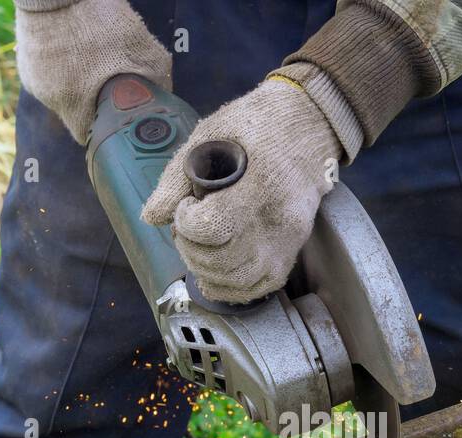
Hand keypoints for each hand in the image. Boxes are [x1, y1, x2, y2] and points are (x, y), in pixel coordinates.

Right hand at [15, 0, 171, 143]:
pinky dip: (62, 70)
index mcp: (74, 105)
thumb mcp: (142, 50)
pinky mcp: (26, 62)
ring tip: (91, 64)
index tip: (115, 122)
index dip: (104, 132)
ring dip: (77, 86)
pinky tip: (74, 52)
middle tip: (109, 86)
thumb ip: (158, 81)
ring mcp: (34, 80)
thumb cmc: (100, 19)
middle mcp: (50, 98)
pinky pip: (48, 76)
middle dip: (93, 105)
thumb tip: (165, 100)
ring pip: (61, 96)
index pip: (88, 138)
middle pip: (75, 116)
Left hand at [142, 78, 342, 303]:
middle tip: (187, 228)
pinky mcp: (292, 251)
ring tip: (199, 246)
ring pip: (238, 280)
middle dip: (190, 249)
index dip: (187, 223)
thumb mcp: (211, 133)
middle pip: (222, 260)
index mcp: (261, 185)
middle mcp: (278, 220)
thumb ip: (178, 176)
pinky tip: (214, 271)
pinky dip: (231, 287)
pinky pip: (260, 287)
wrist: (309, 128)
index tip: (186, 207)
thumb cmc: (257, 125)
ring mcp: (288, 240)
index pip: (213, 227)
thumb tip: (152, 217)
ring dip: (206, 269)